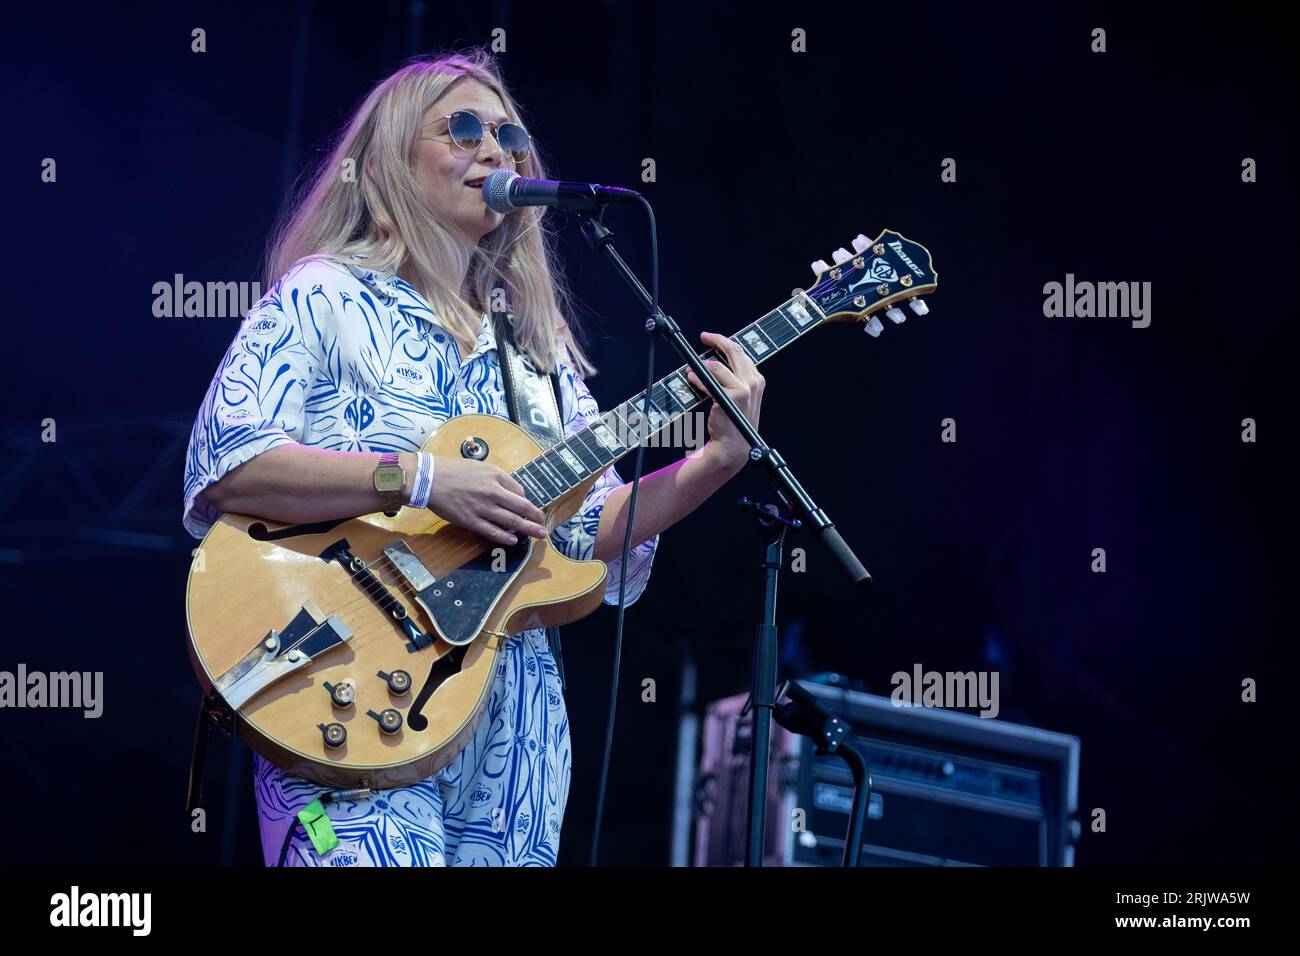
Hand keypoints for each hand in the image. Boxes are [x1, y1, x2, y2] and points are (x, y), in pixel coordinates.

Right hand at [424, 457, 548, 545]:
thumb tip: (512, 493)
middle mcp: (492, 491)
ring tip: (538, 535)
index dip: (526, 502)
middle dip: (536, 518)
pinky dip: (505, 537)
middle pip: (521, 507)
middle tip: (545, 526)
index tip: (528, 509)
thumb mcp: (480, 466)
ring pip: (511, 521)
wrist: (429, 478)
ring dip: (527, 529)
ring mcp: (482, 507)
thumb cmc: (453, 470)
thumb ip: (497, 478)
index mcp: (495, 476)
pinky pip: (492, 531)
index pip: (519, 491)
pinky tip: (513, 540)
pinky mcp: (470, 520)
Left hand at [685, 331, 765, 473]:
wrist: (732, 446)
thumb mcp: (737, 398)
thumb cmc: (733, 423)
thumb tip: (711, 364)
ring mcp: (744, 388)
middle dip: (717, 340)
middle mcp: (753, 382)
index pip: (741, 353)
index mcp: (756, 380)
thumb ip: (731, 379)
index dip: (725, 342)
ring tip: (691, 369)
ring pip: (719, 366)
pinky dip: (698, 378)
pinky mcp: (731, 396)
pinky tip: (690, 378)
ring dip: (701, 365)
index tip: (712, 338)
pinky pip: (710, 380)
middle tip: (704, 337)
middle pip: (734, 351)